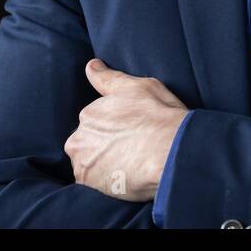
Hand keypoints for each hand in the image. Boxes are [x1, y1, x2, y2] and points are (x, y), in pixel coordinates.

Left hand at [65, 59, 188, 201]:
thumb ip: (108, 78)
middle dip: (104, 147)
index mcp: (89, 113)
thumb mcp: (137, 87)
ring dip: (103, 165)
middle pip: (88, 144)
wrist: (171, 152)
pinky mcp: (89, 184)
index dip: (116, 129)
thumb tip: (91, 66)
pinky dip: (106, 182)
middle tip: (132, 150)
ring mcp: (82, 162)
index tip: (132, 133)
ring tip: (130, 164)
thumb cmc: (160, 116)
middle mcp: (79, 137)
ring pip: (90, 164)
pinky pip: (93, 183)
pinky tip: (126, 176)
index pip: (95, 124)